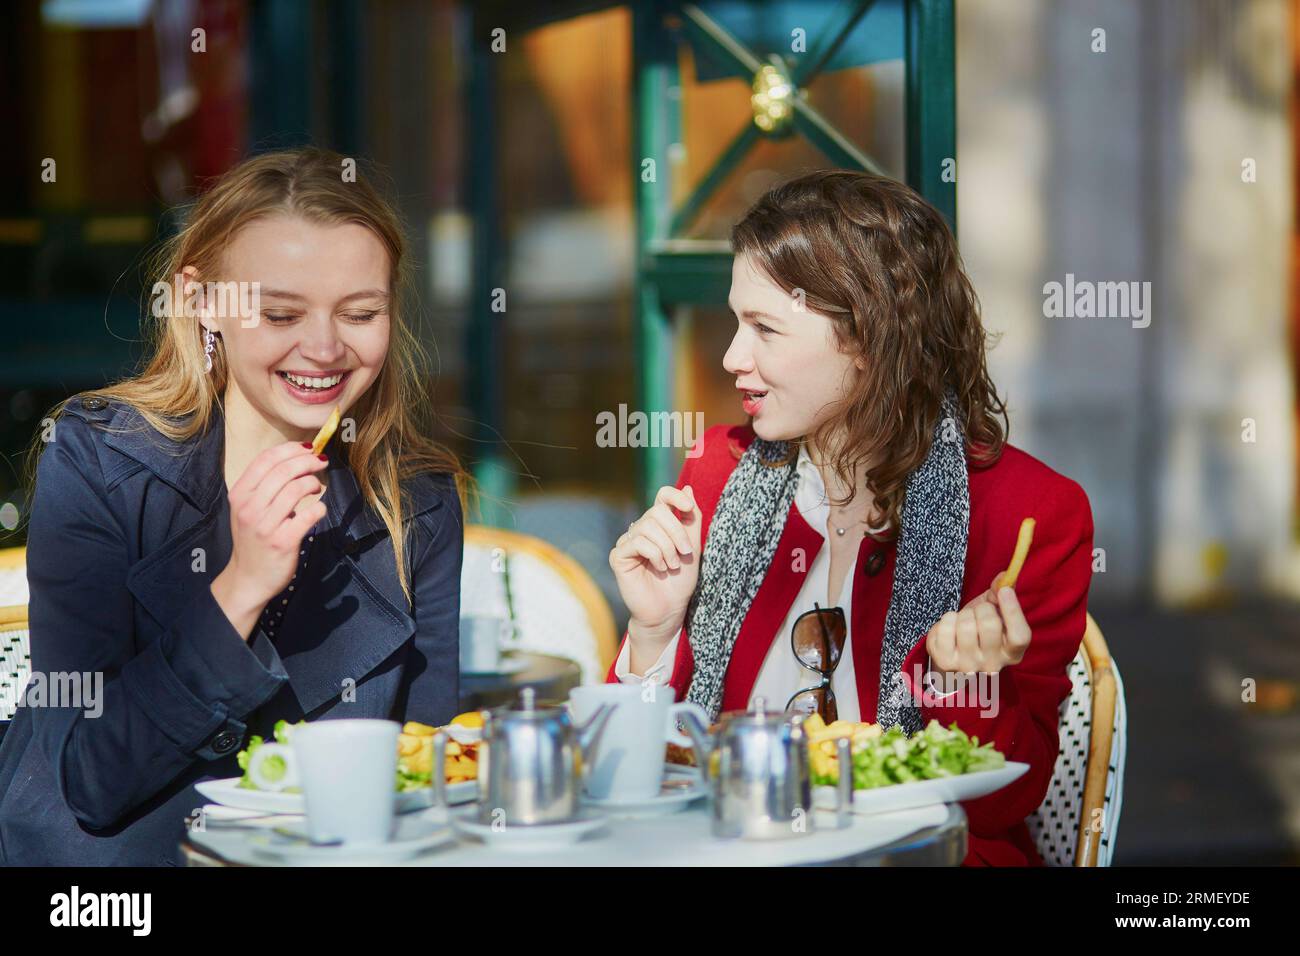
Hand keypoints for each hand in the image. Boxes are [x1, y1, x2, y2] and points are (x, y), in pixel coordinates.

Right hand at [218, 441, 330, 612]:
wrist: (248, 578)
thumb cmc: (253, 539)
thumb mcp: (247, 509)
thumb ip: (265, 486)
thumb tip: (296, 459)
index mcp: (239, 494)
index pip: (266, 460)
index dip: (290, 449)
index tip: (308, 448)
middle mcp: (249, 508)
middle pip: (284, 471)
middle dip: (308, 461)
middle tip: (321, 462)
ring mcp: (265, 525)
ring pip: (296, 489)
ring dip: (313, 483)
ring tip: (316, 488)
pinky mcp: (282, 541)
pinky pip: (308, 515)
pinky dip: (319, 508)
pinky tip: (318, 509)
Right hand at [609, 485, 701, 645]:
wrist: (669, 609)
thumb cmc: (680, 581)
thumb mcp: (692, 546)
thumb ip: (690, 519)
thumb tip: (687, 487)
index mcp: (659, 525)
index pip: (662, 496)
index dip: (674, 496)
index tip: (687, 507)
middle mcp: (641, 529)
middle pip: (657, 512)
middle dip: (676, 532)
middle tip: (685, 553)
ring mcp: (628, 541)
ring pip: (648, 526)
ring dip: (667, 547)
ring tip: (671, 565)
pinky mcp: (619, 556)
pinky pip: (637, 542)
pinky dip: (654, 554)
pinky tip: (659, 568)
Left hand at [924, 575, 1031, 676]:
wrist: (954, 649)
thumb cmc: (979, 627)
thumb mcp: (994, 611)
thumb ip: (1000, 594)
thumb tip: (1005, 576)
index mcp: (1013, 653)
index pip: (1020, 636)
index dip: (1013, 612)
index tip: (1005, 590)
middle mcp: (993, 664)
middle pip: (990, 625)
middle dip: (982, 609)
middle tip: (979, 612)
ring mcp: (968, 666)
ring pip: (966, 625)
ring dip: (963, 614)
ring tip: (964, 621)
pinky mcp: (946, 662)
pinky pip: (945, 628)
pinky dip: (947, 619)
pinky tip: (951, 627)